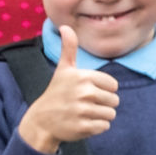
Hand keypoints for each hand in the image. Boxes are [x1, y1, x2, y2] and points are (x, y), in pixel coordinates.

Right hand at [18, 27, 119, 153]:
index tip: (86, 92)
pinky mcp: (83, 127)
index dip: (103, 90)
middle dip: (102, 104)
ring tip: (83, 114)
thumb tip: (65, 26)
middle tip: (83, 105)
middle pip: (114, 101)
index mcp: (83, 77)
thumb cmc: (56, 93)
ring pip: (110, 114)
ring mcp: (83, 111)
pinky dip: (96, 128)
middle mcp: (83, 93)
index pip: (113, 86)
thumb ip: (69, 48)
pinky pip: (104, 127)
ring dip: (100, 116)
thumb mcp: (63, 70)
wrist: (40, 121)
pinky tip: (82, 124)